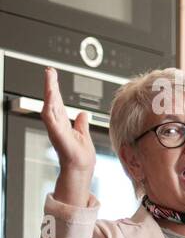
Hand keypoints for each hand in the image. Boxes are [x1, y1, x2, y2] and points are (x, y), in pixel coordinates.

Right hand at [42, 67, 96, 206]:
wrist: (81, 168)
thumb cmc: (81, 155)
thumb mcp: (83, 134)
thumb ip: (81, 123)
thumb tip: (83, 113)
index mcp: (63, 122)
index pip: (58, 101)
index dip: (55, 88)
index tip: (53, 75)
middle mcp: (57, 123)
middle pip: (52, 100)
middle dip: (50, 84)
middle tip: (49, 70)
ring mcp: (55, 128)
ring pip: (50, 106)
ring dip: (49, 92)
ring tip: (49, 78)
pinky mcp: (56, 134)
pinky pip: (51, 117)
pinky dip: (50, 106)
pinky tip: (51, 96)